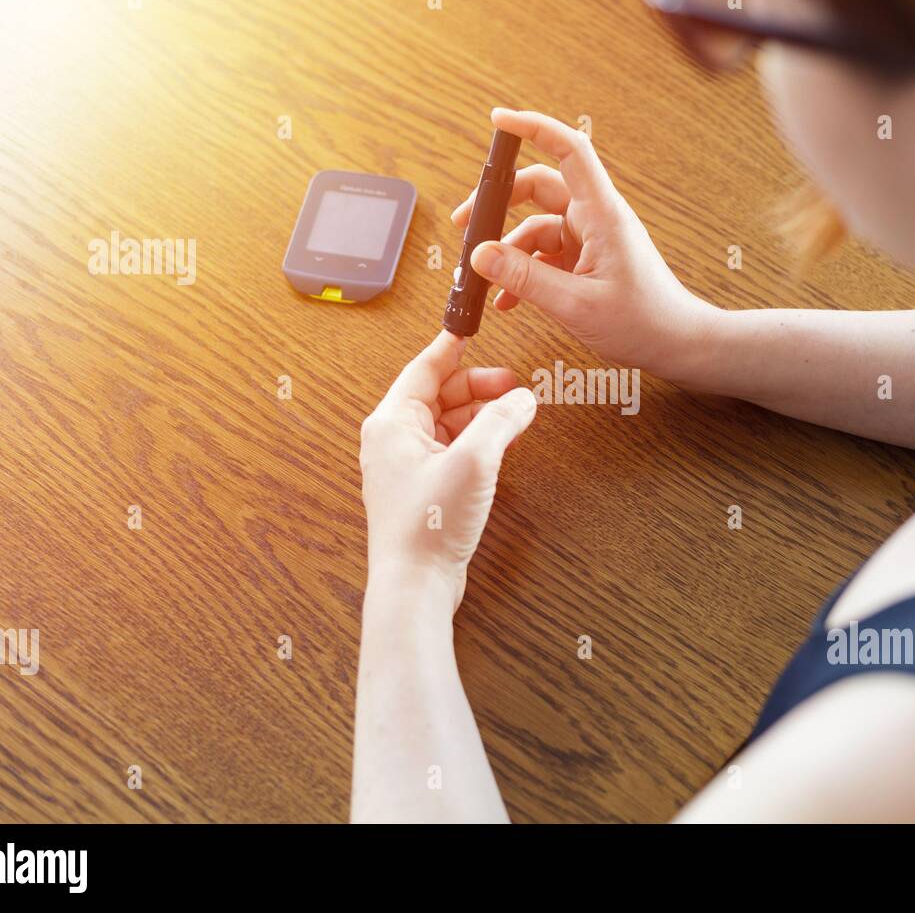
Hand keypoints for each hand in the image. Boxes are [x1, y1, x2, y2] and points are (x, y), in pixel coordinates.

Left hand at [360, 330, 536, 614]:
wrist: (416, 584)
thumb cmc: (429, 525)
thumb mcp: (474, 460)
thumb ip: (501, 421)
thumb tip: (522, 398)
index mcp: (392, 423)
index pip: (424, 368)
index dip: (452, 347)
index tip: (471, 329)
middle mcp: (394, 441)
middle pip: (439, 396)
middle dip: (479, 387)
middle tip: (515, 385)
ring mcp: (408, 467)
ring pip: (449, 424)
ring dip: (483, 416)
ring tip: (517, 414)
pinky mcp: (424, 491)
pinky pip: (453, 450)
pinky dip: (479, 442)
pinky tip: (504, 444)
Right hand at [451, 108, 716, 377]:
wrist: (675, 344)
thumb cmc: (643, 321)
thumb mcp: (575, 303)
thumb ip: (525, 278)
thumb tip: (480, 254)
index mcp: (601, 214)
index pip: (568, 150)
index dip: (534, 128)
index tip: (499, 119)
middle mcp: (595, 218)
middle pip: (539, 188)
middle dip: (498, 203)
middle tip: (465, 225)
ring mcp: (590, 239)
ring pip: (536, 227)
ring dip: (507, 250)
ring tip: (483, 279)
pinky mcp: (586, 260)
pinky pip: (545, 256)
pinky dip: (523, 272)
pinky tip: (507, 300)